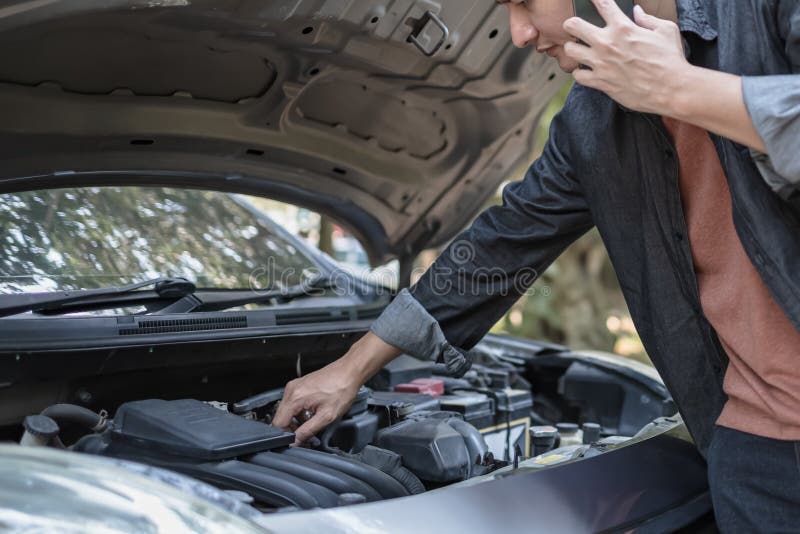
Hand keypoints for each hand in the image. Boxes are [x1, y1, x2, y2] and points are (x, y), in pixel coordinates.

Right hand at [272, 332, 401, 444]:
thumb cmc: (342, 388)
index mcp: (295, 397)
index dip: (286, 436)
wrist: (350, 371)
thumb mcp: (327, 416)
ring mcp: (295, 386)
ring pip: (286, 411)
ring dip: (296, 421)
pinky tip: (312, 413)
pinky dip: (299, 412)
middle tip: (306, 435)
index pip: (278, 423)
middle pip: (281, 418)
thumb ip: (308, 431)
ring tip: (312, 423)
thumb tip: (296, 441)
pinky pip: (293, 404)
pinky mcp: (300, 385)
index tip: (296, 441)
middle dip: (291, 429)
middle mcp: (291, 390)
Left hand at [562, 0, 688, 114]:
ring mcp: (601, 63)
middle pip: (573, 25)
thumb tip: (637, 12)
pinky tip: (586, 70)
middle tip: (575, 27)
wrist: (670, 88)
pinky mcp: (600, 81)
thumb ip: (648, 19)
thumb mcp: (666, 30)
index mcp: (623, 27)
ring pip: (570, 50)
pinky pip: (577, 75)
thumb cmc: (670, 59)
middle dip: (571, 24)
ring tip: (579, 50)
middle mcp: (607, 43)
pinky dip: (580, 72)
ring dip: (573, 48)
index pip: (602, 4)